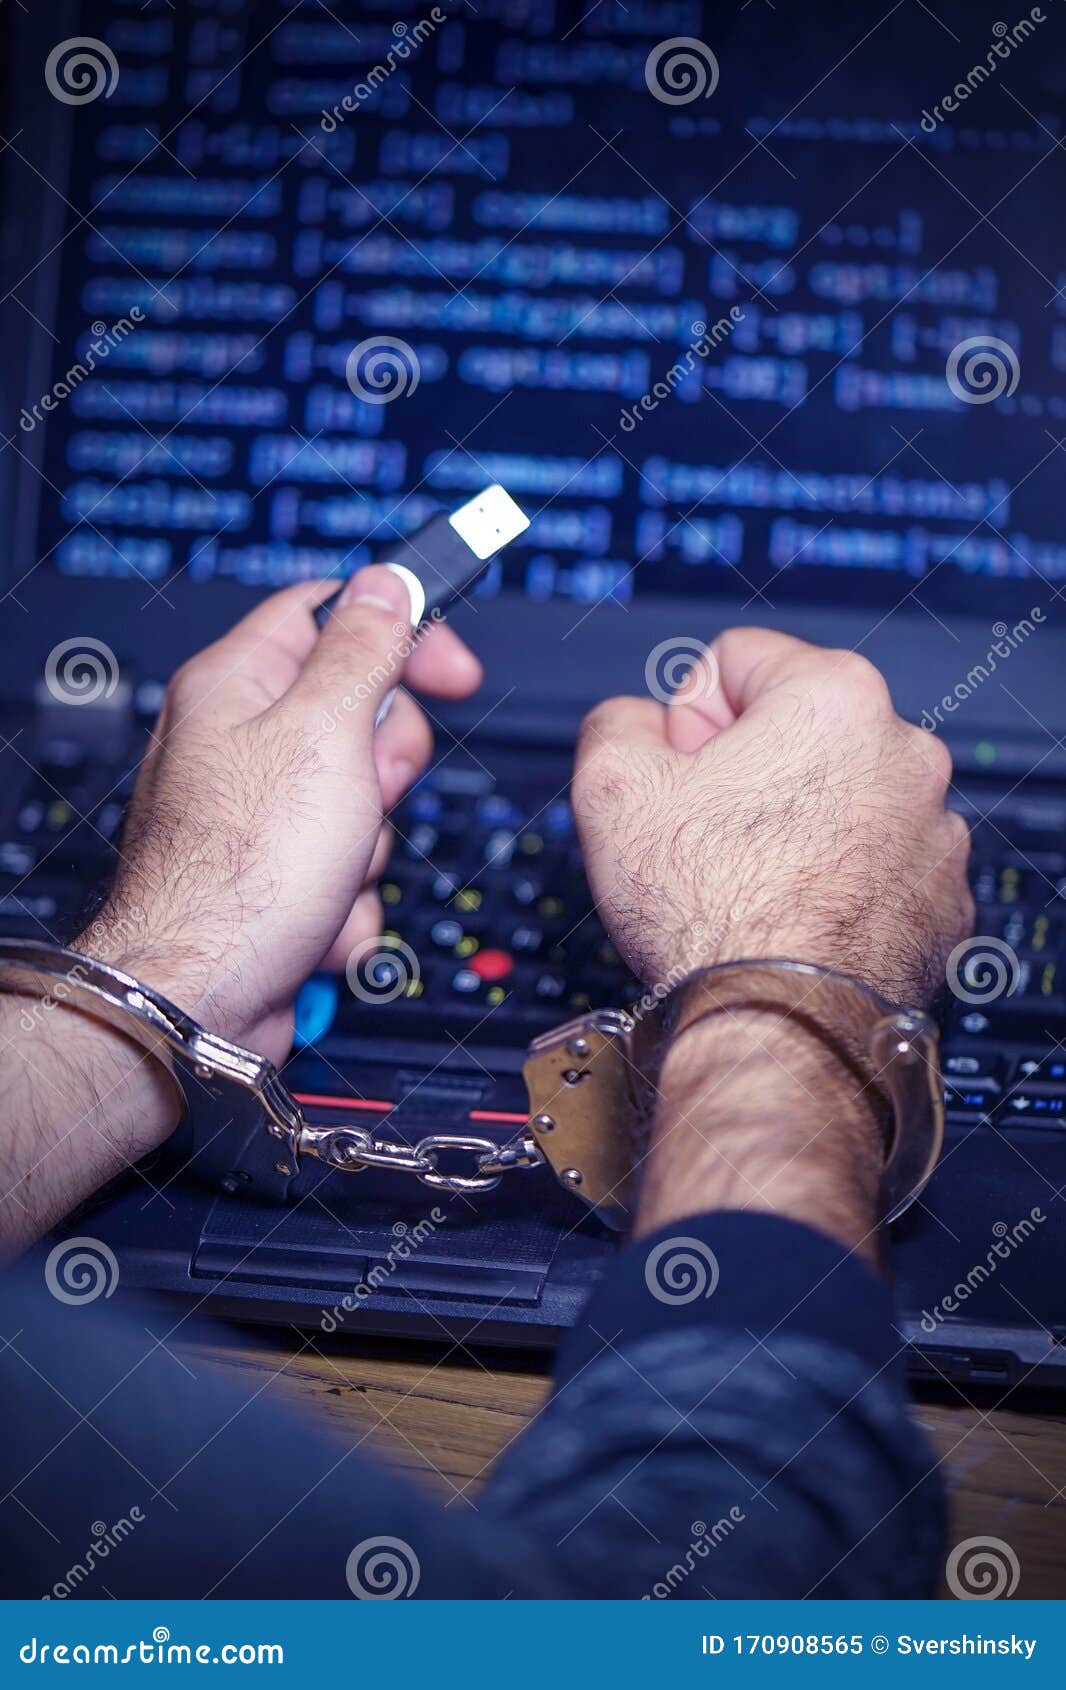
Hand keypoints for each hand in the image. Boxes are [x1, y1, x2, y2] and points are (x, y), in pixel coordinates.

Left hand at [79, 567, 481, 1061]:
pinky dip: (347, 900)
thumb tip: (384, 584)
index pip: (330, 614)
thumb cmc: (241, 872)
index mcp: (237, 685)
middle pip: (358, 716)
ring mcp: (256, 816)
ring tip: (329, 869)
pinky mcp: (274, 879)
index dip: (401, 632)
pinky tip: (316, 917)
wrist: (202, 999)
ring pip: (363, 804)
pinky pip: (347, 870)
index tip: (453, 668)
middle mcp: (238, 744)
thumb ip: (362, 649)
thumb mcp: (326, 732)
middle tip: (369, 789)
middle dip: (386, 767)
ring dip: (369, 847)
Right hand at [572, 627, 972, 1008]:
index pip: (735, 661)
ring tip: (750, 886)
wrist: (782, 1024)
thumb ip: (617, 722)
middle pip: (795, 732)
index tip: (681, 777)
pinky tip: (793, 919)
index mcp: (834, 697)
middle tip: (705, 838)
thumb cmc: (715, 912)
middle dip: (745, 773)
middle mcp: (904, 751)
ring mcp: (933, 830)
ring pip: (840, 801)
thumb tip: (637, 724)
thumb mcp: (611, 787)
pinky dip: (837, 885)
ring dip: (796, 829)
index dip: (686, 719)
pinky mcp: (942, 899)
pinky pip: (876, 868)